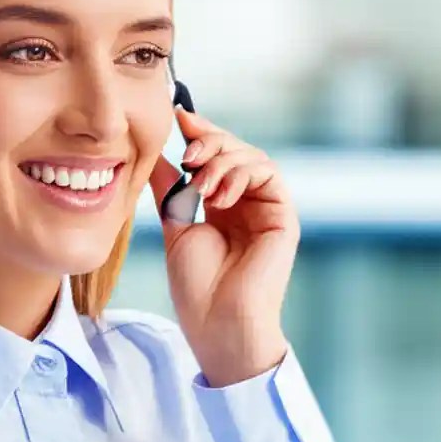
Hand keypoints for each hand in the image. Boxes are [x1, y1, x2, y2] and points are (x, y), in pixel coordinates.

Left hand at [147, 107, 298, 386]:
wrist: (217, 323)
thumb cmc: (197, 288)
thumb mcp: (176, 227)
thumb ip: (171, 190)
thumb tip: (157, 154)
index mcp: (223, 206)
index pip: (216, 157)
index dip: (200, 134)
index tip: (177, 118)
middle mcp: (248, 203)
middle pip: (236, 149)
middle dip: (210, 142)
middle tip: (187, 154)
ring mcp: (267, 209)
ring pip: (253, 157)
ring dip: (223, 160)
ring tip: (200, 185)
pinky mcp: (283, 217)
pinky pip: (268, 174)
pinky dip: (241, 174)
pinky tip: (219, 195)